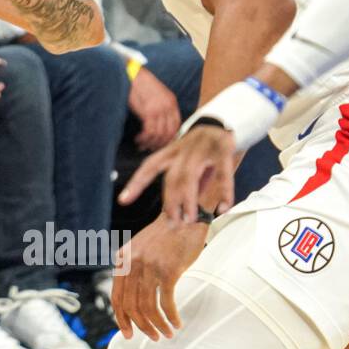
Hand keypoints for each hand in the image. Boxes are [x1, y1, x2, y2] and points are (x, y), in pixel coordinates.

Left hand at [111, 214, 208, 341]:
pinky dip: (171, 317)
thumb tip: (134, 298)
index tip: (128, 334)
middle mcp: (132, 264)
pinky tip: (177, 322)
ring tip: (167, 333)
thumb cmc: (167, 235)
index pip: (117, 298)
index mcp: (123, 260)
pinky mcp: (167, 270)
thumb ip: (134, 269)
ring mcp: (149, 267)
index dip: (121, 319)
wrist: (185, 215)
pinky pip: (166, 302)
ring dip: (158, 325)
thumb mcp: (141, 249)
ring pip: (148, 307)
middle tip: (153, 337)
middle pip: (131, 306)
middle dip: (141, 326)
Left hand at [119, 123, 237, 223]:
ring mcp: (202, 149)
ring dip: (188, 201)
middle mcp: (182, 150)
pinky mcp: (222, 150)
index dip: (136, 184)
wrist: (220, 123)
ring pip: (191, 177)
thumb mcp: (186, 164)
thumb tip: (180, 212)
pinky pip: (223, 173)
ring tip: (189, 220)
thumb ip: (182, 185)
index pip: (148, 168)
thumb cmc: (199, 150)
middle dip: (170, 203)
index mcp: (169, 152)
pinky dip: (225, 192)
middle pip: (172, 178)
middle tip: (173, 224)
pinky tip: (224, 208)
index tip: (123, 201)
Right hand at [128, 66, 180, 149]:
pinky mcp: (148, 112)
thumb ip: (160, 106)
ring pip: (159, 134)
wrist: (131, 74)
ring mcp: (159, 109)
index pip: (177, 126)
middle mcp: (168, 106)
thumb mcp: (155, 94)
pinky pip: (150, 132)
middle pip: (169, 133)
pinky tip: (138, 139)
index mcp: (172, 101)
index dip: (169, 138)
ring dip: (150, 143)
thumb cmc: (139, 84)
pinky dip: (144, 138)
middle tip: (150, 148)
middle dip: (160, 144)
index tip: (160, 143)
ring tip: (141, 144)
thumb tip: (158, 123)